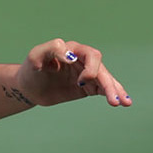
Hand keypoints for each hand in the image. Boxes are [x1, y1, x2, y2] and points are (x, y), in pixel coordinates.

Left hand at [16, 38, 130, 106]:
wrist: (29, 87)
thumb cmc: (31, 68)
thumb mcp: (35, 56)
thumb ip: (52, 50)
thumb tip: (71, 56)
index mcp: (73, 49)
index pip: (90, 55)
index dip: (90, 68)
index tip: (80, 82)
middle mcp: (83, 60)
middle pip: (101, 69)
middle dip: (107, 83)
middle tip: (111, 99)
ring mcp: (86, 73)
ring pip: (106, 79)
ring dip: (115, 90)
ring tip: (124, 103)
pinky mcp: (87, 87)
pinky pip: (103, 89)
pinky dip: (114, 94)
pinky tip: (124, 102)